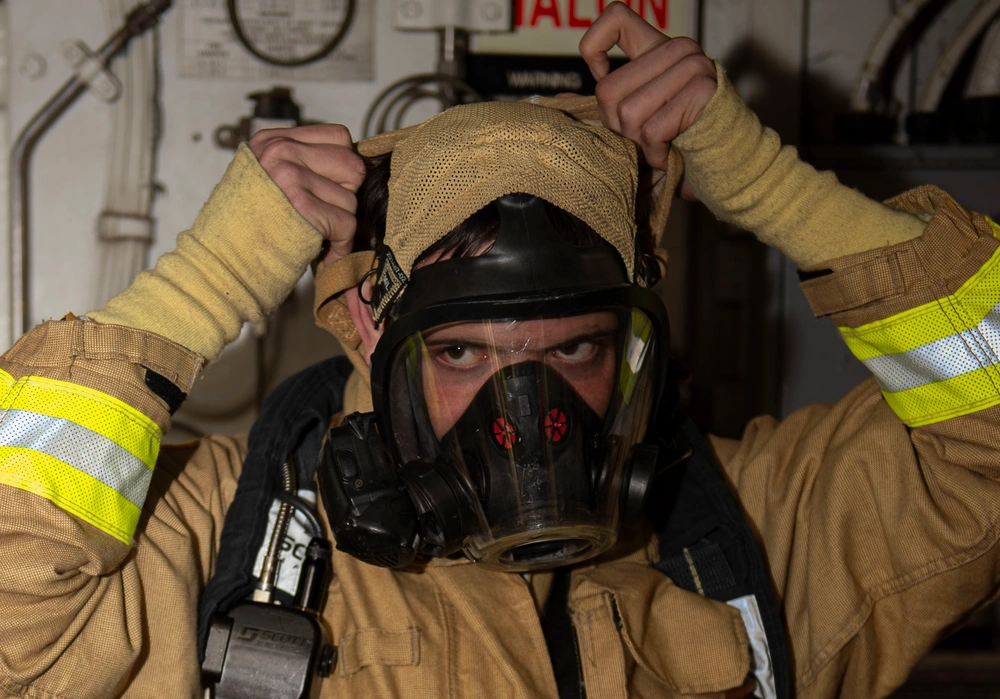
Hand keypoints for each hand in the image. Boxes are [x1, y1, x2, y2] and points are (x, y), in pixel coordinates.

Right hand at [249, 124, 365, 262]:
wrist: (222, 261)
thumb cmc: (248, 226)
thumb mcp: (266, 177)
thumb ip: (301, 163)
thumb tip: (351, 165)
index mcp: (273, 141)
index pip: (340, 137)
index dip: (343, 167)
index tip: (330, 189)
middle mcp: (280, 152)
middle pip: (352, 165)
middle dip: (346, 195)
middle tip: (326, 214)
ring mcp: (289, 177)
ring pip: (350, 199)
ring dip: (340, 224)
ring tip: (316, 233)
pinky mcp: (300, 207)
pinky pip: (346, 223)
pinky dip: (341, 244)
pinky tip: (325, 250)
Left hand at [579, 2, 715, 171]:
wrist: (729, 161)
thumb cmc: (679, 140)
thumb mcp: (636, 118)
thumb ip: (604, 105)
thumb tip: (559, 101)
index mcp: (657, 47)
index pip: (617, 17)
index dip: (595, 45)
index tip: (600, 73)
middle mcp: (676, 49)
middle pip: (609, 88)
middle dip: (617, 127)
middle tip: (640, 140)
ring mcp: (693, 66)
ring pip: (628, 113)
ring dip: (638, 143)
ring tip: (655, 149)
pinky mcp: (703, 90)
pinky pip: (653, 129)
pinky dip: (655, 154)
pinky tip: (668, 156)